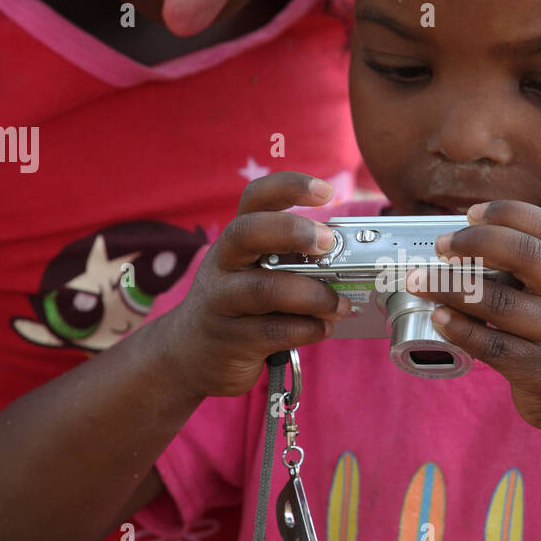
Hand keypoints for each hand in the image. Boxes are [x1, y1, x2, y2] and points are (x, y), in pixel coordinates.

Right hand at [157, 172, 351, 399]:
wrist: (190, 353)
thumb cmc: (239, 304)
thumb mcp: (256, 271)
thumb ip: (292, 260)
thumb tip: (350, 257)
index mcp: (237, 239)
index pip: (255, 198)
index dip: (289, 187)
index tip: (326, 191)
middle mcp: (223, 263)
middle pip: (248, 232)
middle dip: (293, 231)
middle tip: (328, 243)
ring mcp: (222, 301)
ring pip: (264, 289)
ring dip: (312, 295)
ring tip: (339, 304)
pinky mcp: (230, 338)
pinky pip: (272, 331)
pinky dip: (306, 329)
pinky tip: (323, 329)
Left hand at [405, 200, 540, 443]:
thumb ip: (537, 271)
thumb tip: (471, 247)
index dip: (505, 213)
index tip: (470, 213)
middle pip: (525, 254)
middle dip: (475, 242)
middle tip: (442, 246)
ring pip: (498, 302)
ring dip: (450, 287)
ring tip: (419, 280)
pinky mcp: (539, 371)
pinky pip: (491, 345)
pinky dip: (459, 329)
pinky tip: (438, 317)